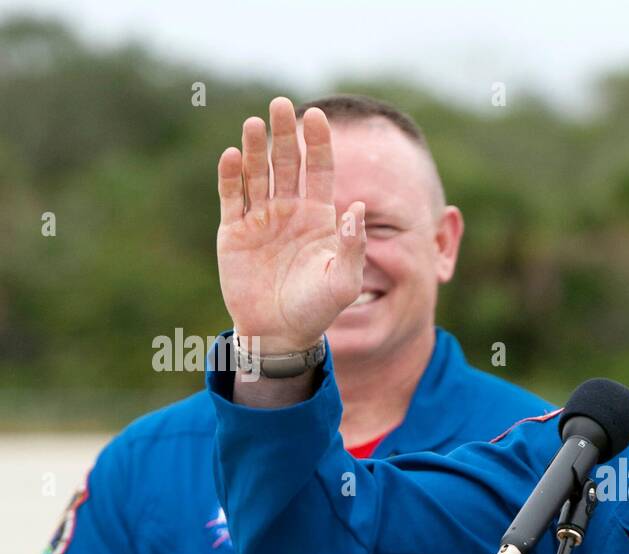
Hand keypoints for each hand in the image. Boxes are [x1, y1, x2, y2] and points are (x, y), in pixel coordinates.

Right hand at [216, 97, 365, 355]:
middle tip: (281, 104)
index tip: (318, 116)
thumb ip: (353, 245)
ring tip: (256, 122)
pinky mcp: (233, 232)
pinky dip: (231, 177)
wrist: (280, 334)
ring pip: (258, 175)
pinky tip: (233, 155)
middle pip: (287, 164)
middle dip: (285, 135)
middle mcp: (289, 212)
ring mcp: (260, 220)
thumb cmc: (318, 310)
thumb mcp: (344, 281)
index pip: (320, 171)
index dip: (318, 144)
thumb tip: (359, 208)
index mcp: (318, 218)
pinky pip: (231, 198)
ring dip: (256, 148)